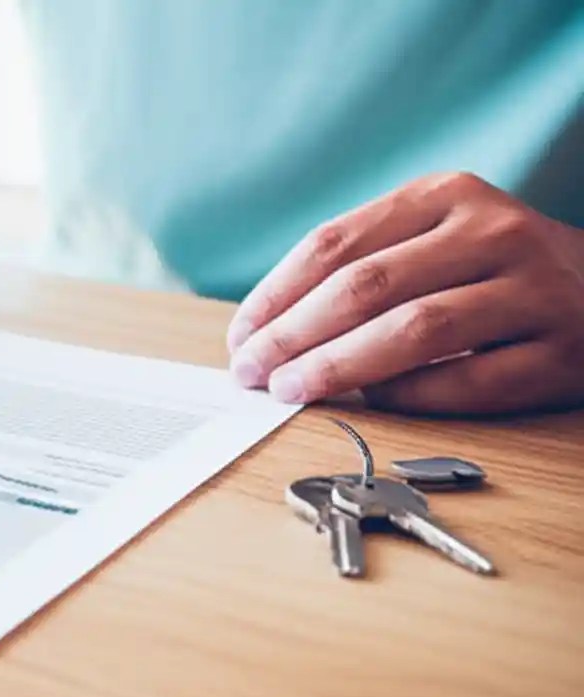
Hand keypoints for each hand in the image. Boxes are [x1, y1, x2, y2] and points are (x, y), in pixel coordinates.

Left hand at [226, 172, 583, 414]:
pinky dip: (408, 395)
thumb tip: (268, 332)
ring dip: (340, 366)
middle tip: (251, 372)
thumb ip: (364, 270)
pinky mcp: (560, 350)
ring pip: (416, 329)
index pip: (336, 243)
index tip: (240, 336)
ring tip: (291, 390)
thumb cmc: (495, 271)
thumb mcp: (434, 241)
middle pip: (367, 285)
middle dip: (293, 335)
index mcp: (446, 196)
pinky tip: (367, 405)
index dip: (276, 294)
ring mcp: (533, 289)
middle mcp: (492, 232)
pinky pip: (469, 380)